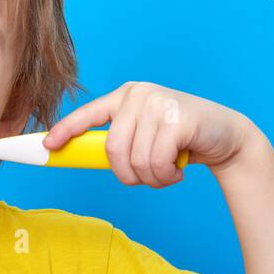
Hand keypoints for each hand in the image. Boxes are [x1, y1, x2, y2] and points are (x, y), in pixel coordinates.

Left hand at [41, 81, 254, 186]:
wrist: (226, 137)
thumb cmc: (180, 141)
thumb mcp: (144, 135)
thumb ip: (118, 141)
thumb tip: (78, 156)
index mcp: (125, 96)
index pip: (87, 113)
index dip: (64, 131)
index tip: (47, 146)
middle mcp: (139, 94)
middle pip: (111, 149)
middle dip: (126, 175)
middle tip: (145, 178)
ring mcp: (159, 103)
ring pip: (135, 161)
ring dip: (150, 179)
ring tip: (166, 172)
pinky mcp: (178, 118)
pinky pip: (156, 163)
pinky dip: (166, 176)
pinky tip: (178, 168)